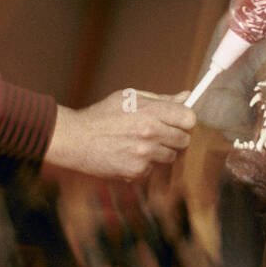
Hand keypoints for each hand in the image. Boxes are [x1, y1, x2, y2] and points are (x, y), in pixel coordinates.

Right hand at [44, 90, 195, 180]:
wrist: (76, 139)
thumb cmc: (103, 115)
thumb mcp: (130, 97)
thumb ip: (161, 99)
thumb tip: (186, 95)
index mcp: (150, 111)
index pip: (189, 119)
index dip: (185, 120)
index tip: (179, 121)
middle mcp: (150, 133)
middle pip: (185, 140)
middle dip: (175, 137)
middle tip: (159, 133)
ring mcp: (144, 154)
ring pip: (171, 156)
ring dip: (160, 152)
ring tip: (140, 143)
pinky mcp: (136, 171)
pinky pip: (153, 169)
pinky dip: (144, 164)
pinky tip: (128, 154)